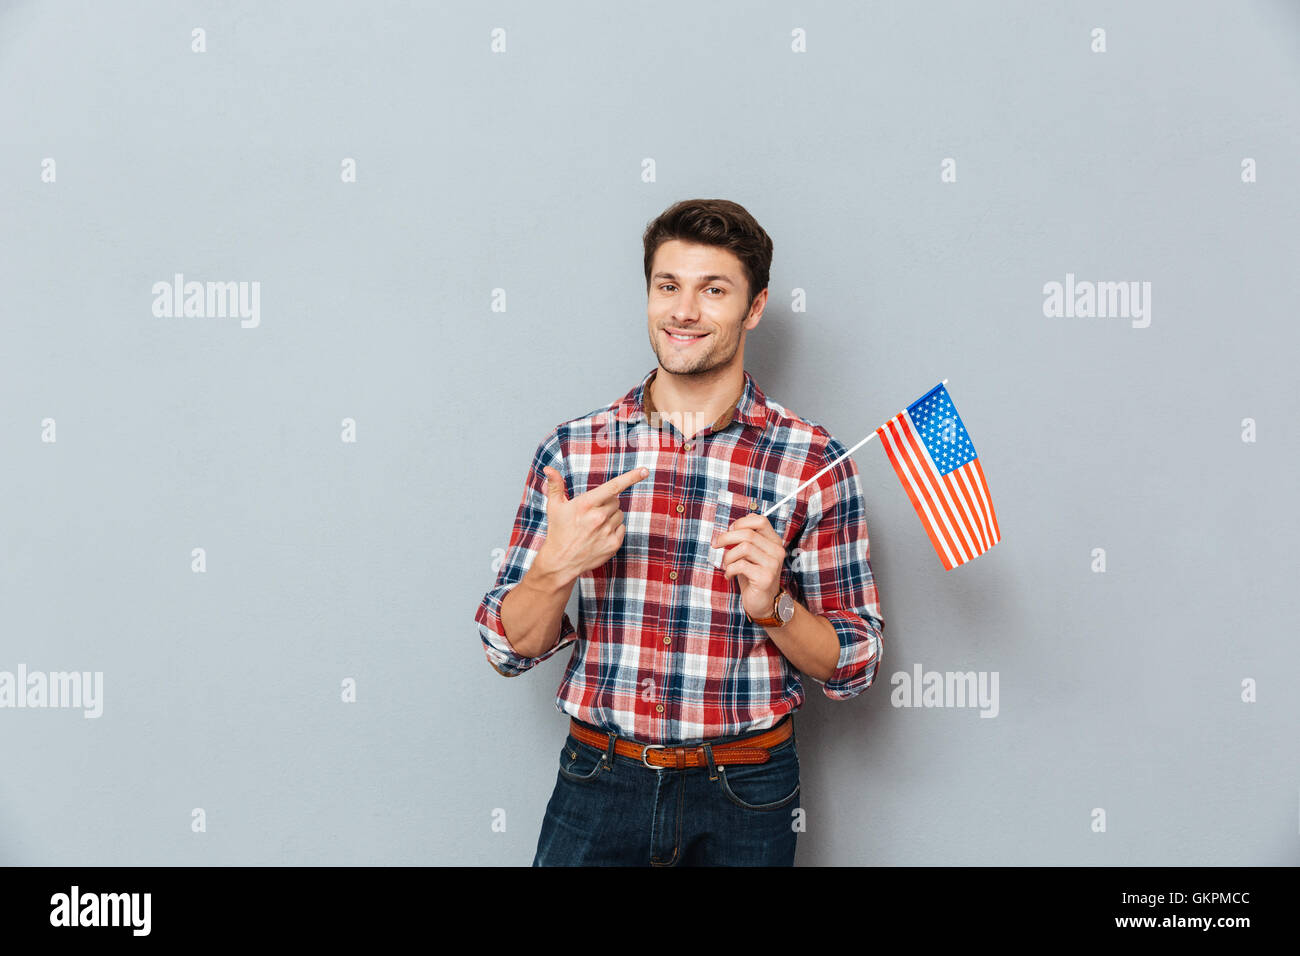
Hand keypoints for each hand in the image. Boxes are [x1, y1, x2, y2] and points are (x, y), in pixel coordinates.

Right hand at [536, 464, 649, 582]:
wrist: (561, 561)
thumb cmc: (558, 531)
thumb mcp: (554, 506)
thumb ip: (555, 485)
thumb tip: (549, 468)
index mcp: (586, 505)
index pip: (613, 487)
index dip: (631, 477)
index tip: (644, 470)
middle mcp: (598, 517)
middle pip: (616, 500)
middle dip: (607, 503)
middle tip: (592, 512)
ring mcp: (607, 532)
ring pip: (620, 514)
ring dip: (611, 516)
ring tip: (595, 525)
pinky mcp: (613, 544)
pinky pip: (622, 528)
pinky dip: (614, 529)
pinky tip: (600, 534)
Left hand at [714, 512, 785, 620]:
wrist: (764, 603)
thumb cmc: (753, 576)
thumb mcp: (750, 555)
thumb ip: (745, 540)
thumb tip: (729, 529)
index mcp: (774, 542)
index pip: (760, 520)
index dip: (741, 522)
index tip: (729, 530)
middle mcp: (776, 551)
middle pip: (748, 534)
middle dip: (726, 537)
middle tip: (715, 545)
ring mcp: (773, 564)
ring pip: (744, 548)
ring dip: (728, 557)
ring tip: (726, 566)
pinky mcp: (765, 577)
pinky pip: (741, 565)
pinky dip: (730, 569)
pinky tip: (730, 575)